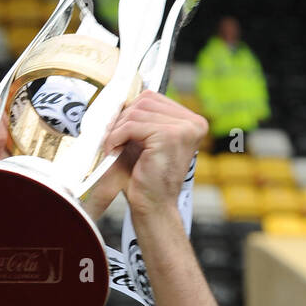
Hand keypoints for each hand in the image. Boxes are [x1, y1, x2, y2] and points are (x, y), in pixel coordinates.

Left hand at [102, 91, 207, 222]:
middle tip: (112, 139)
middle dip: (123, 119)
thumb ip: (142, 119)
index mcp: (192, 122)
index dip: (130, 110)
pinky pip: (132, 125)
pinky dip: (116, 137)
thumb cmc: (148, 179)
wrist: (154, 208)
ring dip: (118, 129)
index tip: (118, 129)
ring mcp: (183, 129)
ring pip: (137, 112)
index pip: (153, 98)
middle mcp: (193, 123)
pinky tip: (113, 151)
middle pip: (145, 101)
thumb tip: (120, 97)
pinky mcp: (169, 136)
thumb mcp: (148, 142)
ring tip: (113, 147)